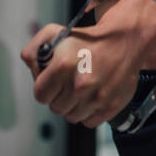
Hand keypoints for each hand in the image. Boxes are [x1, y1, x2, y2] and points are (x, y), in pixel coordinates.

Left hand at [19, 0, 155, 128]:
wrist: (123, 42)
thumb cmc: (88, 40)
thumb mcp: (54, 34)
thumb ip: (33, 51)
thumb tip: (32, 70)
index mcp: (63, 66)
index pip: (40, 95)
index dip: (45, 88)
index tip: (52, 82)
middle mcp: (80, 84)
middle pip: (56, 108)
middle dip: (59, 96)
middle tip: (69, 83)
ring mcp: (96, 98)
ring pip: (71, 117)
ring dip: (74, 106)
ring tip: (82, 88)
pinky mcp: (110, 107)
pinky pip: (89, 122)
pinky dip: (89, 112)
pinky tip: (93, 95)